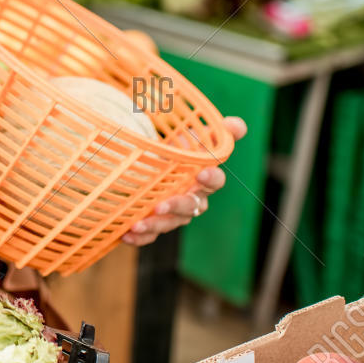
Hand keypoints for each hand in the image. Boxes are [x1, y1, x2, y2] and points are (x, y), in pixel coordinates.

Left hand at [121, 115, 245, 245]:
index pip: (214, 181)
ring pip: (169, 223)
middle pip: (190, 206)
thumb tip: (236, 124)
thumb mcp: (196, 136)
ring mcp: (174, 214)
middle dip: (176, 206)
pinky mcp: (156, 223)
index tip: (201, 173)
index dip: (211, 178)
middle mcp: (192, 199)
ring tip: (137, 224)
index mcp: (204, 179)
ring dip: (154, 225)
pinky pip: (151, 235)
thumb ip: (218, 132)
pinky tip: (127, 236)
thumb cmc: (181, 149)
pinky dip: (140, 238)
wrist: (155, 163)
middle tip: (161, 205)